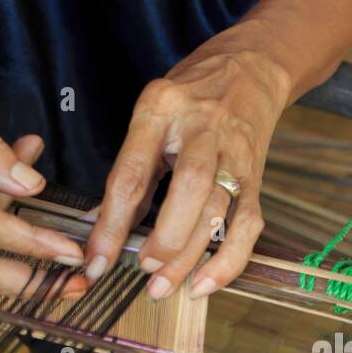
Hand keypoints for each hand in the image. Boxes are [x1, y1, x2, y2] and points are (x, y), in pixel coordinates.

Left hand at [84, 47, 289, 300]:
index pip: (132, 171)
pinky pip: (247, 223)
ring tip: (165, 285)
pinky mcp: (256, 174)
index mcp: (159, 108)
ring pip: (218, 208)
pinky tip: (205, 282)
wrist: (247, 67)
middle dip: (164, 238)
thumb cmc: (188, 94)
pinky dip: (229, 259)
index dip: (112, 222)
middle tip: (142, 270)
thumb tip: (97, 222)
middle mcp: (200, 128)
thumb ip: (130, 167)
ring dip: (190, 255)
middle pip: (188, 187)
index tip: (96, 259)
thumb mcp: (150, 113)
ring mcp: (233, 150)